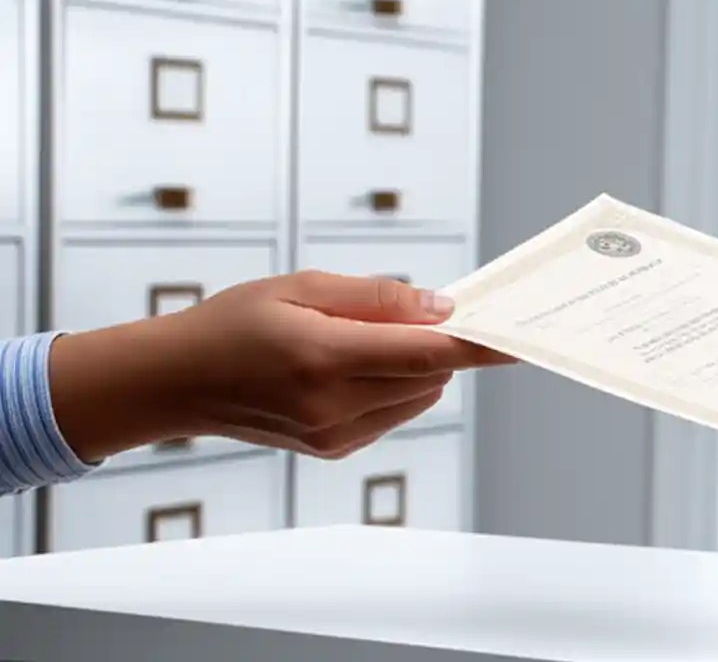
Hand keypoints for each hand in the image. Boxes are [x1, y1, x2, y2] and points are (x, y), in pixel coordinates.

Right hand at [51, 271, 512, 461]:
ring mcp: (336, 435)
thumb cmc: (234, 323)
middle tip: (410, 312)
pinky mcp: (335, 449)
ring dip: (416, 366)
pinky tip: (348, 367)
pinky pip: (395, 413)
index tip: (519, 339)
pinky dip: (393, 387)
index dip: (479, 346)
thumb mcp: (302, 287)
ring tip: (359, 340)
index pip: (427, 355)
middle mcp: (334, 406)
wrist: (179, 381)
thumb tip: (440, 308)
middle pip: (431, 376)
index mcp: (325, 359)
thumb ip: (376, 298)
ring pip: (420, 397)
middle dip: (436, 343)